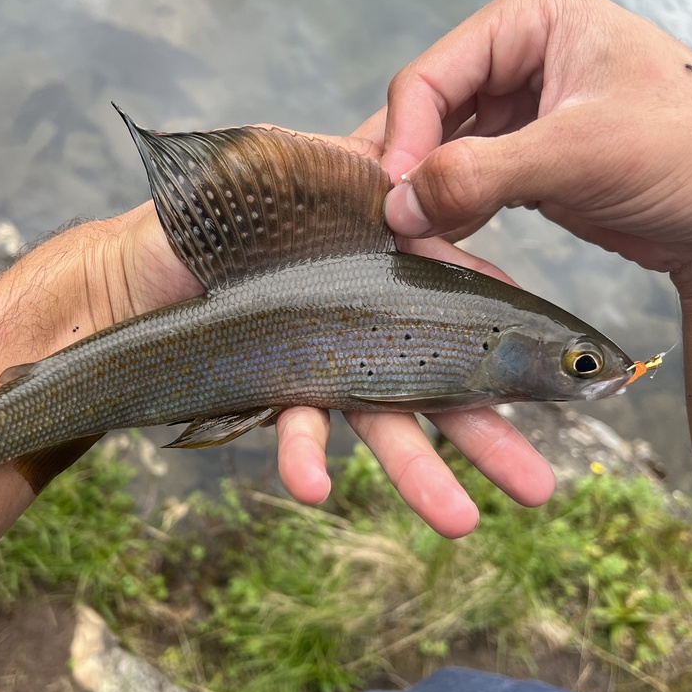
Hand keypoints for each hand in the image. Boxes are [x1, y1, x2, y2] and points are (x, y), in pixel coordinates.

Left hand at [95, 133, 554, 537]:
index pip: (457, 303)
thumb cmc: (208, 214)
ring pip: (380, 424)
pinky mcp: (272, 393)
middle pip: (437, 384)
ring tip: (460, 522)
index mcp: (378, 270)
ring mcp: (319, 366)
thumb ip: (351, 176)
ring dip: (419, 475)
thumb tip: (415, 186)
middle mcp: (358, 326)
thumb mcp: (284, 169)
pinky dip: (306, 460)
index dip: (508, 342)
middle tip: (538, 487)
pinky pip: (296, 431)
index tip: (560, 377)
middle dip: (490, 437)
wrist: (131, 273)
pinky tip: (314, 486)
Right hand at [371, 0, 691, 285]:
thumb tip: (400, 204)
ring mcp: (517, 119)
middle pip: (425, 119)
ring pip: (437, 160)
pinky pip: (463, 191)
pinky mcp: (523, 167)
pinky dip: (448, 222)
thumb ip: (483, 174)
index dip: (403, 139)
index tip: (390, 198)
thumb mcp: (583, 152)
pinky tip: (440, 249)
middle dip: (404, 175)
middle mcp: (517, 66)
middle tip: (381, 225)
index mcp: (532, 27)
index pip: (431, 78)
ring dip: (421, 204)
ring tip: (407, 246)